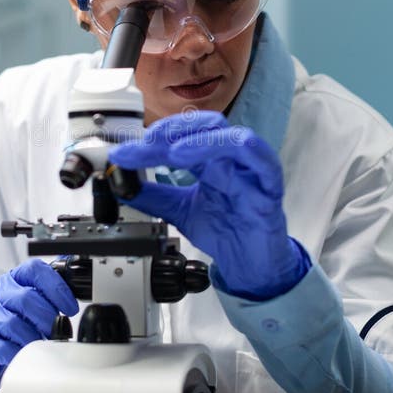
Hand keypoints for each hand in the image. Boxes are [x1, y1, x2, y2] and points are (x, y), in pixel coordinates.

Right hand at [0, 259, 77, 392]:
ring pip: (12, 323)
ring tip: (41, 344)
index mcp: (12, 281)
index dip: (56, 287)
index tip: (70, 307)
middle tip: (57, 331)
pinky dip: (16, 353)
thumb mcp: (27, 306)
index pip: (34, 270)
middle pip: (25, 298)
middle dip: (47, 317)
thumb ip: (48, 295)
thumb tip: (77, 282)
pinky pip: (0, 347)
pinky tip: (23, 354)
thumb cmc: (7, 329)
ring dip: (33, 337)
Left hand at [109, 111, 309, 300]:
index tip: (124, 153)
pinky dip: (238, 152)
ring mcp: (252, 172)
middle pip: (208, 126)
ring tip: (173, 153)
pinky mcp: (270, 189)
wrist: (251, 266)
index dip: (152, 139)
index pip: (183, 135)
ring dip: (202, 140)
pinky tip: (210, 164)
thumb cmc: (226, 231)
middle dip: (174, 131)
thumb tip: (122, 184)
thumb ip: (152, 197)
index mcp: (211, 160)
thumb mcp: (179, 211)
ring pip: (235, 138)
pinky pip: (263, 160)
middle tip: (145, 146)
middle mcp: (233, 160)